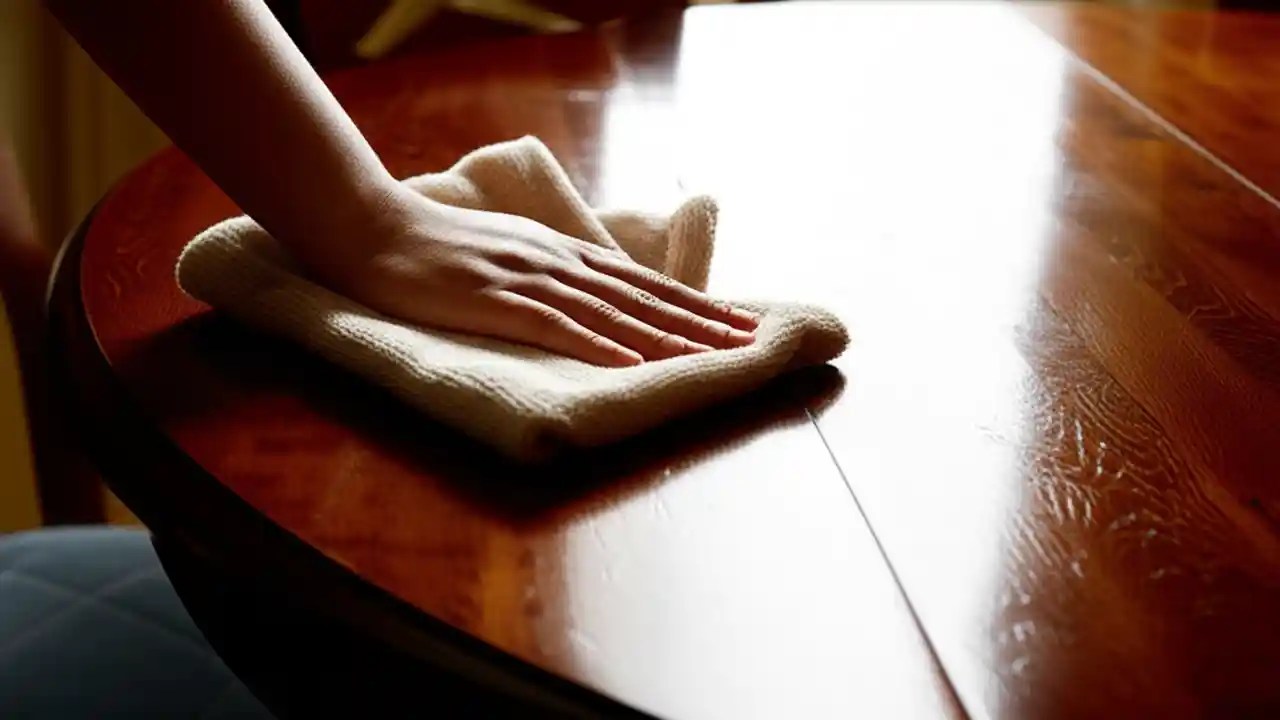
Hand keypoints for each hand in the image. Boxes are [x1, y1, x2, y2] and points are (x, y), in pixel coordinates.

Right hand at [302, 190, 758, 366]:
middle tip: (750, 342)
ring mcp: (529, 279)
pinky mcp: (496, 300)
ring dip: (665, 336)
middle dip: (701, 322)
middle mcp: (559, 262)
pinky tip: (630, 361)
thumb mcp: (513, 251)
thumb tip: (601, 294)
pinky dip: (596, 344)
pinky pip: (555, 325)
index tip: (738, 322)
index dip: (695, 303)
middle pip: (643, 296)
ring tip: (709, 356)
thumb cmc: (442, 247)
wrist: (375, 230)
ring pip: (612, 311)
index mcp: (564, 253)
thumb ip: (556, 270)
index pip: (645, 282)